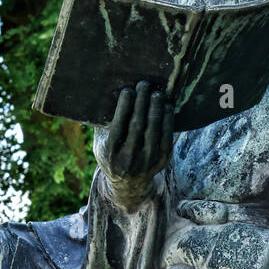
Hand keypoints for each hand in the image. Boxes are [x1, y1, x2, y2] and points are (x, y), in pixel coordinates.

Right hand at [94, 80, 173, 210]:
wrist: (128, 184)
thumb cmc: (111, 154)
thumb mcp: (100, 143)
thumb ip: (102, 124)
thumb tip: (104, 95)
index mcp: (111, 153)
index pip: (118, 126)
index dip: (124, 107)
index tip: (128, 90)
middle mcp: (129, 159)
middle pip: (137, 126)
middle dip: (141, 103)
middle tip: (144, 85)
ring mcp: (147, 162)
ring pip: (154, 131)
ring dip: (156, 109)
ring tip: (157, 93)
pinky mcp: (162, 161)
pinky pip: (167, 138)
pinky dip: (168, 121)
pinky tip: (167, 107)